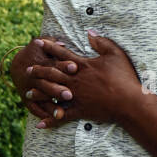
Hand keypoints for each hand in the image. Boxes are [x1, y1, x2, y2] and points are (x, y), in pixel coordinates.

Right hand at [8, 37, 78, 122]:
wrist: (18, 64)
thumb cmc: (37, 52)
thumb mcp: (41, 44)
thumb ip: (51, 43)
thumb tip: (61, 43)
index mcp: (42, 62)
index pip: (54, 63)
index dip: (64, 65)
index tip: (74, 67)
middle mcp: (36, 77)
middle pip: (47, 83)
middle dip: (57, 90)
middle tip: (69, 95)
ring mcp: (30, 89)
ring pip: (41, 99)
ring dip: (50, 106)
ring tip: (60, 114)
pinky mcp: (27, 98)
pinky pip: (34, 108)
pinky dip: (42, 114)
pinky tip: (50, 121)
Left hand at [29, 32, 143, 128]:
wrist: (128, 102)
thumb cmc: (123, 77)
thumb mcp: (115, 54)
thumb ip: (101, 42)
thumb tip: (89, 32)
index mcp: (82, 66)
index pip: (62, 54)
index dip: (49, 47)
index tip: (37, 43)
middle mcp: (75, 80)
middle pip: (52, 73)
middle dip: (38, 70)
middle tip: (27, 69)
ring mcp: (75, 96)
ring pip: (52, 94)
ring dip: (39, 93)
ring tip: (28, 92)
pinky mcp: (79, 110)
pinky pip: (62, 116)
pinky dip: (50, 120)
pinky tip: (40, 124)